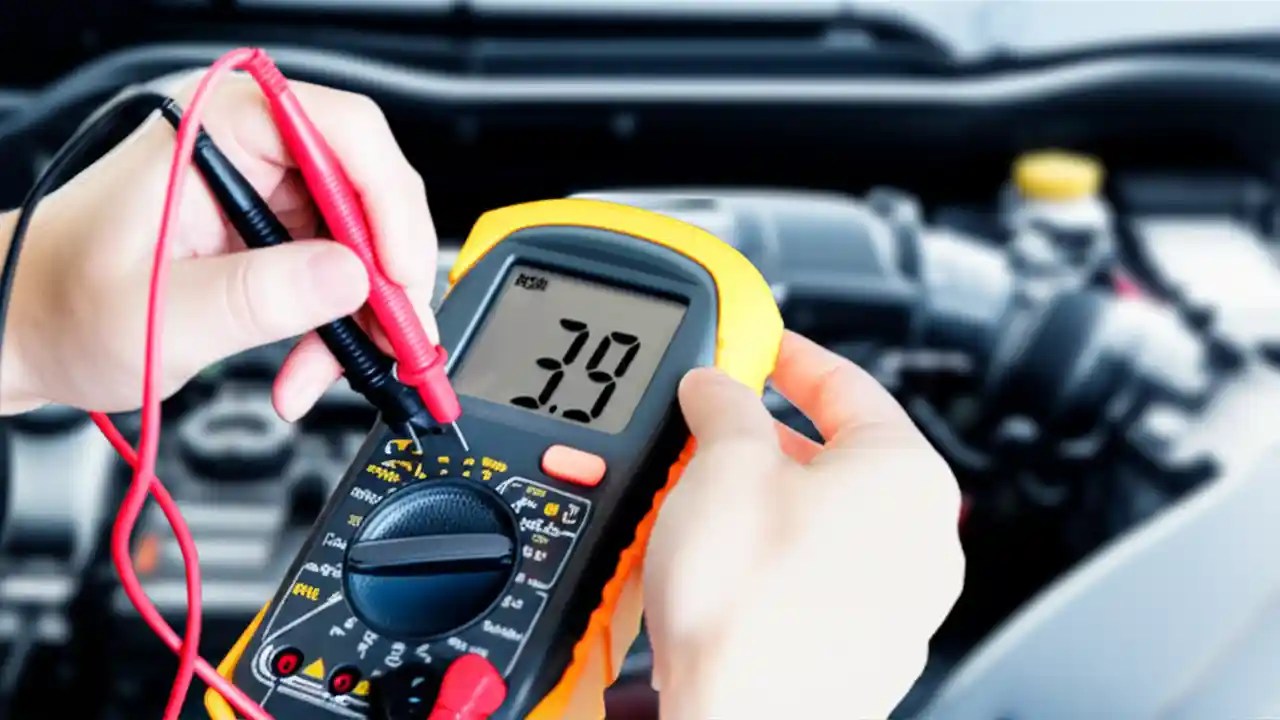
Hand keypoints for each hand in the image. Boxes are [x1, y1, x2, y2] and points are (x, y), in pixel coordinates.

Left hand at [0, 73, 437, 416]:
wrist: (28, 333)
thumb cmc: (64, 304)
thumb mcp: (162, 311)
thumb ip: (260, 294)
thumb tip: (350, 279)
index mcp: (217, 126)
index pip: (346, 134)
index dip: (388, 205)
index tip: (397, 277)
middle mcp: (250, 149)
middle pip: (369, 194)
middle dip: (386, 278)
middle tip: (398, 337)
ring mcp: (264, 193)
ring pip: (362, 246)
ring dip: (362, 318)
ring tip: (334, 372)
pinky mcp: (272, 237)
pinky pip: (337, 277)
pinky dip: (337, 329)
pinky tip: (310, 369)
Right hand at [644, 330, 964, 717]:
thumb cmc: (753, 609)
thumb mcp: (723, 464)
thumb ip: (724, 403)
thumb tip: (716, 384)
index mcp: (910, 475)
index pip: (848, 383)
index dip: (790, 356)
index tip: (758, 347)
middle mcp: (924, 538)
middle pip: (839, 455)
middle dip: (767, 437)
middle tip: (713, 426)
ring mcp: (902, 602)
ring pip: (825, 520)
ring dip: (765, 500)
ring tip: (702, 500)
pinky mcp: (865, 648)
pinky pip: (818, 577)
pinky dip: (773, 559)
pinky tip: (722, 566)